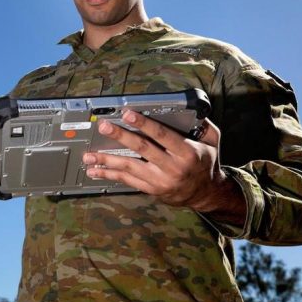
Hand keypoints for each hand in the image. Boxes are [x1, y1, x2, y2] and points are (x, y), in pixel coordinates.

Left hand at [82, 110, 242, 218]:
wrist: (206, 194)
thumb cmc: (206, 163)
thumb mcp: (213, 141)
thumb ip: (203, 124)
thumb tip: (193, 107)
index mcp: (187, 152)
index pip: (162, 135)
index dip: (144, 124)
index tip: (128, 114)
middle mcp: (172, 167)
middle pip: (142, 149)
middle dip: (120, 137)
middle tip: (103, 127)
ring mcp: (160, 180)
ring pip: (130, 168)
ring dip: (107, 161)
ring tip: (89, 155)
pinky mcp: (151, 189)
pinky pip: (127, 181)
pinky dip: (110, 175)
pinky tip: (95, 170)